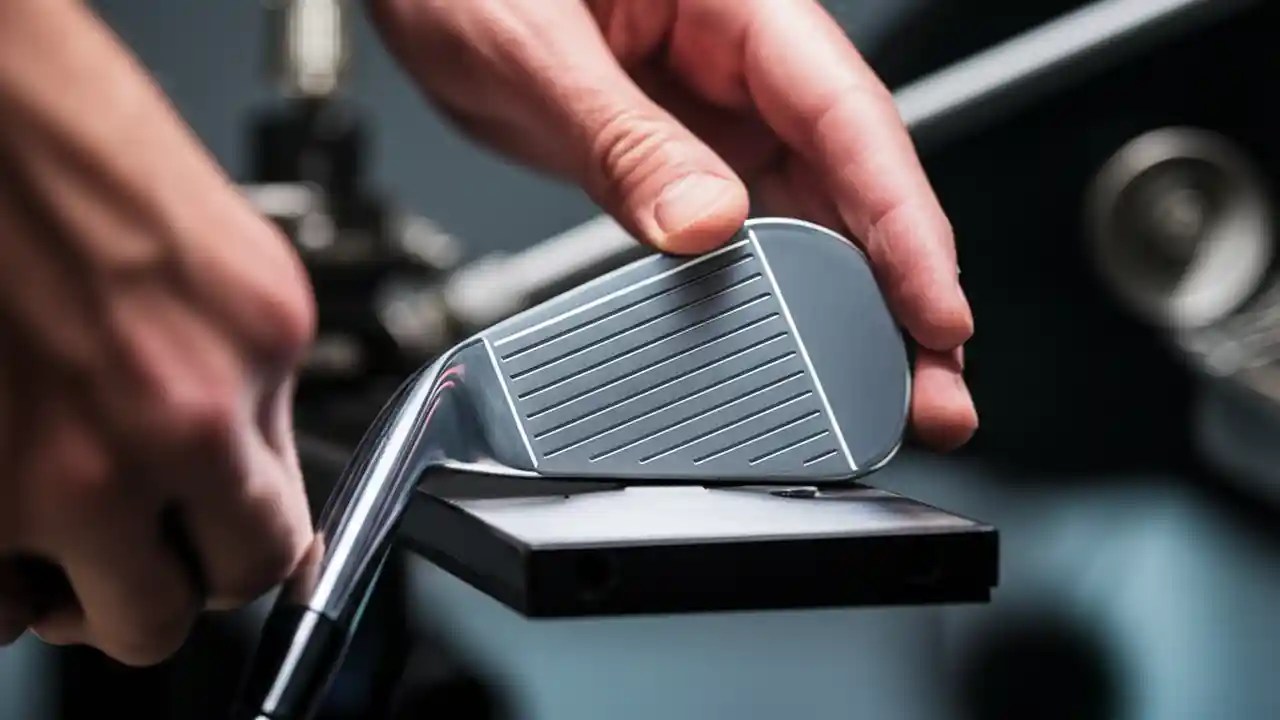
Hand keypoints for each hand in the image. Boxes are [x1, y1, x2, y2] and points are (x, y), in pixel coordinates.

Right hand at [0, 1, 315, 663]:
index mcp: (247, 365)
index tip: (227, 549)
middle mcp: (155, 424)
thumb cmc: (96, 164)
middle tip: (145, 544)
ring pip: (69, 620)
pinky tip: (10, 501)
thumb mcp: (245, 280)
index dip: (246, 557)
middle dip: (163, 588)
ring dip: (71, 585)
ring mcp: (40, 460)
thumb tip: (263, 489)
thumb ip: (260, 404)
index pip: (273, 550)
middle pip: (173, 614)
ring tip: (65, 516)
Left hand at [369, 0, 976, 449]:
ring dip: (857, 304)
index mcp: (738, 3)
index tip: (937, 313)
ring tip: (886, 392)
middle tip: (933, 392)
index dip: (905, 224)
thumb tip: (705, 224)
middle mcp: (747, 57)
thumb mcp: (535, 50)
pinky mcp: (690, 150)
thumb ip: (623, 139)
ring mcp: (723, 107)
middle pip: (856, 178)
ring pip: (820, 211)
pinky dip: (791, 289)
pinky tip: (814, 342)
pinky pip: (759, 224)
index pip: (851, 116)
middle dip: (902, 290)